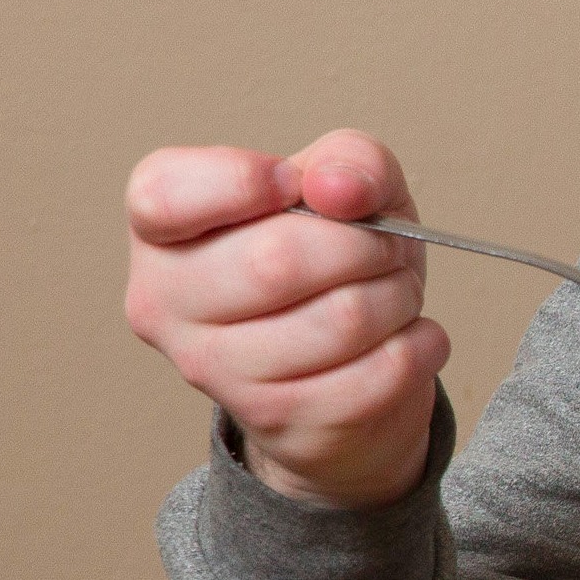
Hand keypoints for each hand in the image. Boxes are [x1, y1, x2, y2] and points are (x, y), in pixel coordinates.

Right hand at [122, 129, 449, 507]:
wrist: (343, 371)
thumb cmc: (331, 261)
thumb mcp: (344, 185)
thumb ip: (347, 159)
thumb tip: (339, 188)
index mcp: (159, 228)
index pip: (165, 195)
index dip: (246, 180)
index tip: (295, 184)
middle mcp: (164, 301)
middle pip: (279, 262)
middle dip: (365, 245)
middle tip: (384, 246)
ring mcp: (213, 371)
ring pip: (340, 320)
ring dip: (398, 296)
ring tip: (393, 293)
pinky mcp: (276, 420)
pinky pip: (380, 372)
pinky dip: (419, 344)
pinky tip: (406, 337)